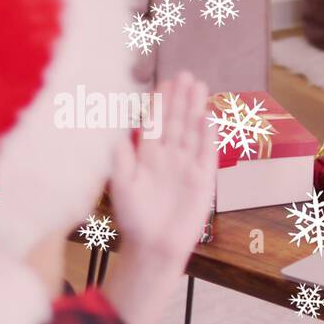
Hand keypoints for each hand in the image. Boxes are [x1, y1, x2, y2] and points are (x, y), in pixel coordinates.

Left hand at [100, 72, 216, 323]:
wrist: (154, 247)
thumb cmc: (134, 218)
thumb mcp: (120, 185)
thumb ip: (119, 158)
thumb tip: (115, 132)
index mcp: (147, 156)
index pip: (154, 124)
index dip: (159, 104)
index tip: (163, 83)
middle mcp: (169, 157)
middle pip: (176, 122)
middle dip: (180, 99)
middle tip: (185, 75)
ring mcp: (187, 167)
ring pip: (192, 132)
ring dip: (196, 110)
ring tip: (200, 86)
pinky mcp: (203, 181)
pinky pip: (207, 154)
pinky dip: (208, 136)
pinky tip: (208, 117)